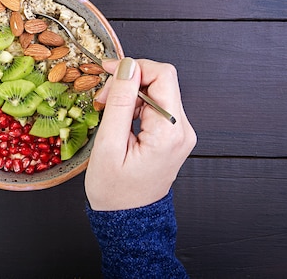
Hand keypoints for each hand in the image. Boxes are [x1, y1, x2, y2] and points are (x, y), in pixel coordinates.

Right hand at [85, 58, 196, 210]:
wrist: (127, 219)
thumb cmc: (115, 191)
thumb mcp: (109, 145)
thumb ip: (120, 102)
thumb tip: (127, 66)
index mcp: (170, 132)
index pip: (163, 75)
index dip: (133, 66)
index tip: (108, 71)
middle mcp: (183, 129)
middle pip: (160, 80)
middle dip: (128, 81)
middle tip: (103, 98)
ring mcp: (180, 132)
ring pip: (157, 90)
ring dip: (129, 93)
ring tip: (108, 111)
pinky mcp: (173, 134)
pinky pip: (156, 105)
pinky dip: (134, 103)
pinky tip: (119, 117)